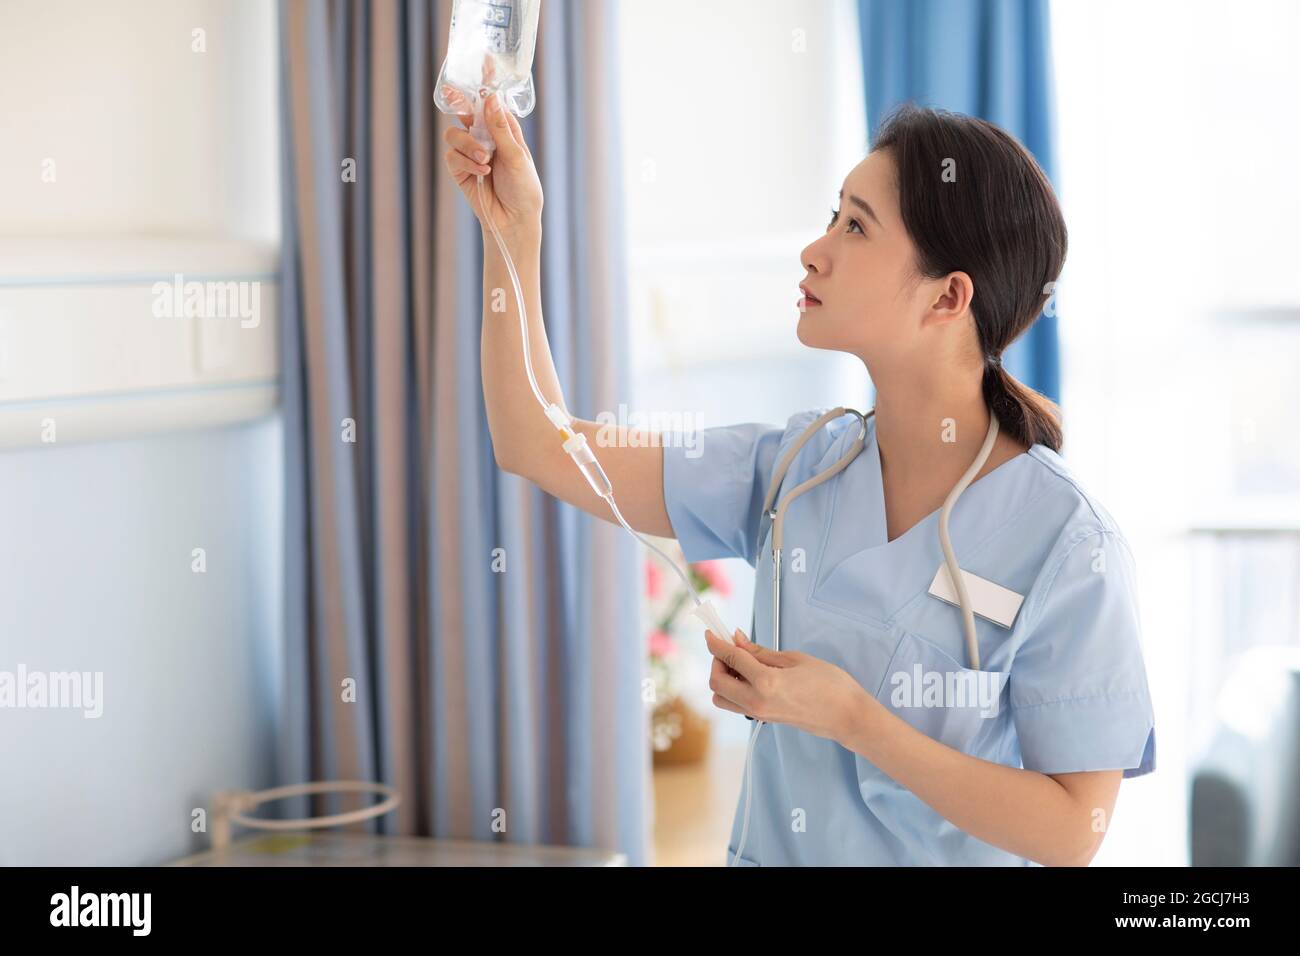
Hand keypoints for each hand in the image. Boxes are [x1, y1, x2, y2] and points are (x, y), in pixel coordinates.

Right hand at [440, 88, 543, 238]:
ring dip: (468, 144)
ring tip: (485, 160)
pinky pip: (452, 155)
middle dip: (458, 102)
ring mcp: (470, 153)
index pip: (492, 101)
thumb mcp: (517, 156)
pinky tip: (482, 172)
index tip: (482, 61)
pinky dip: (466, 162)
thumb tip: (492, 99)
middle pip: (464, 111)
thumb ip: (501, 130)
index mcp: (504, 130)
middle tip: (454, 96)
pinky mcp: (460, 170)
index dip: (485, 83)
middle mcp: (485, 138)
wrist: (514, 221)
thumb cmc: (524, 190)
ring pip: (453, 133)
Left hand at [705, 628, 867, 747]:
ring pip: (721, 698)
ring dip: (721, 678)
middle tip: (729, 648)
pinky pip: (735, 705)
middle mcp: (756, 701)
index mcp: (765, 682)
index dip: (716, 643)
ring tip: (739, 663)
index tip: (710, 632)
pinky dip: (732, 689)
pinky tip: (748, 676)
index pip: (730, 658)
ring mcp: (759, 714)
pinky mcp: (763, 719)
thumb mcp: (795, 659)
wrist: (847, 716)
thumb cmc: (830, 684)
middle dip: (716, 661)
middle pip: (716, 682)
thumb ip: (761, 652)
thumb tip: (738, 640)